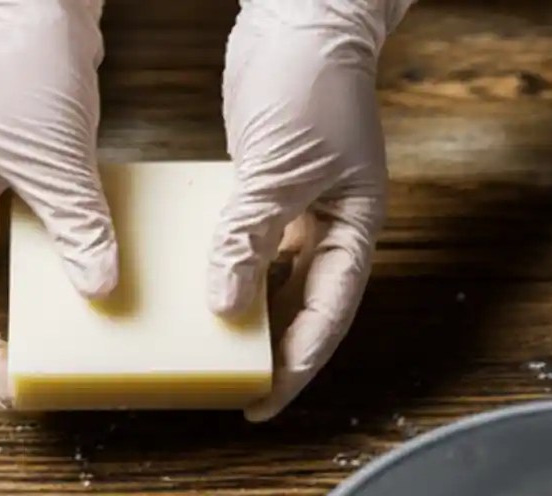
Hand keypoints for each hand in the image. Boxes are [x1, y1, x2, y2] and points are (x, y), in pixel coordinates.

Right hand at [0, 0, 116, 407]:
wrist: (37, 0)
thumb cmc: (22, 63)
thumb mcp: (50, 155)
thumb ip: (74, 224)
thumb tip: (99, 289)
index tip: (14, 388)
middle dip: (12, 338)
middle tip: (50, 377)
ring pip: (19, 267)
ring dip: (49, 302)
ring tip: (85, 340)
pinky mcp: (33, 173)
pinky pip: (50, 232)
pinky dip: (74, 257)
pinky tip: (106, 278)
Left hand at [209, 0, 415, 421]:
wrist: (302, 16)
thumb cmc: (310, 83)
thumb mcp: (278, 169)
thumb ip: (249, 237)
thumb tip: (224, 305)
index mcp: (354, 228)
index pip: (328, 315)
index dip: (297, 365)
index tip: (262, 402)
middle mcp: (331, 226)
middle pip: (304, 308)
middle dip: (272, 352)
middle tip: (231, 389)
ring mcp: (299, 207)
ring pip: (274, 280)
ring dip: (246, 314)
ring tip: (209, 351)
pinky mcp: (266, 187)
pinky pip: (248, 242)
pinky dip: (228, 266)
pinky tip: (197, 290)